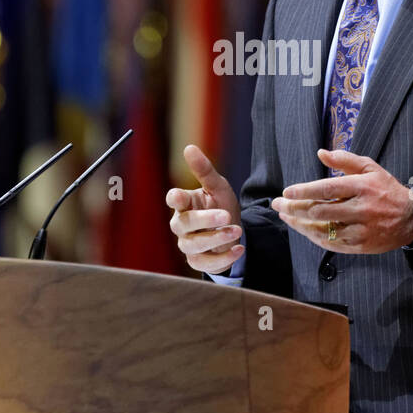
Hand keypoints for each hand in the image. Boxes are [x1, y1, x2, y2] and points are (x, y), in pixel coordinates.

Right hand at [166, 144, 243, 274]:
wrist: (234, 230)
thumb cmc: (220, 205)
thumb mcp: (218, 187)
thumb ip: (204, 171)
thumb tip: (189, 148)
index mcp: (185, 203)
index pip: (173, 199)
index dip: (175, 199)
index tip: (182, 197)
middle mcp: (182, 224)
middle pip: (184, 223)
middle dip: (205, 220)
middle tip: (226, 215)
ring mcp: (188, 244)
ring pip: (193, 245)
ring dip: (216, 239)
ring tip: (237, 230)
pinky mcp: (197, 261)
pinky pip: (205, 264)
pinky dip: (223, 258)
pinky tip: (238, 249)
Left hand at [270, 149, 412, 254]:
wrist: (412, 219)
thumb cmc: (387, 190)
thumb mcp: (371, 168)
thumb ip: (346, 160)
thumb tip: (321, 152)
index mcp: (362, 187)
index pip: (327, 189)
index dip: (304, 191)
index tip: (287, 191)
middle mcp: (361, 209)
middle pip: (320, 211)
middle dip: (294, 208)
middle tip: (278, 203)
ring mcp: (360, 229)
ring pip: (323, 229)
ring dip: (300, 224)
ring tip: (285, 216)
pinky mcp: (360, 245)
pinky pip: (331, 244)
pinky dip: (314, 236)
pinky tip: (303, 229)